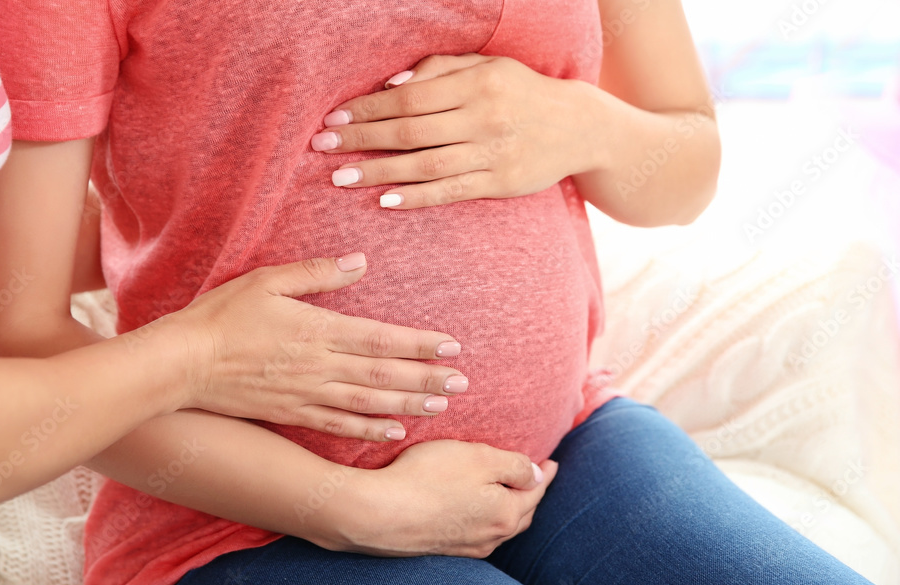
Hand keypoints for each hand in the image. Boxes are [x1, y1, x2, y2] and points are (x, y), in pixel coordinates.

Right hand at [163, 253, 466, 440]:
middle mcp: (320, 365)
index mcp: (318, 329)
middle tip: (462, 383)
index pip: (381, 337)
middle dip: (426, 378)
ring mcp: (307, 393)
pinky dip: (369, 429)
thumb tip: (359, 261)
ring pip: (369, 401)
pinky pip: (339, 425)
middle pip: (384, 373)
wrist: (182, 364)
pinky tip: (394, 431)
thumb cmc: (222, 316)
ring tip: (441, 406)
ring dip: (407, 404)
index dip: (419, 344)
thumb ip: (316, 272)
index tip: (450, 347)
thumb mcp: (267, 280)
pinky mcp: (292, 413)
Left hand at [312, 54, 608, 208]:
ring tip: (341, 178)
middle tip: (322, 149)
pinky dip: (417, 197)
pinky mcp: (500, 182)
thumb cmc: (521, 92)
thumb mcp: (488, 66)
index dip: (368, 108)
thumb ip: (441, 69)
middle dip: (362, 139)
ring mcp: (492, 152)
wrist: (580, 126)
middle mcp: (484, 116)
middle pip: (410, 130)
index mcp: (476, 82)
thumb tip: (392, 85)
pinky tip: (386, 201)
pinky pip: (450, 192)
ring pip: (425, 164)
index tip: (334, 119)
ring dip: (379, 172)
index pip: (409, 97)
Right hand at [327, 439, 557, 557]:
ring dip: (507, 509)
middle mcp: (489, 537)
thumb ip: (513, 465)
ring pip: (497, 527)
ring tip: (507, 493)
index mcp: (506, 515)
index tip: (551, 461)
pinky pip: (474, 533)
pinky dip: (483, 518)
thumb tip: (537, 475)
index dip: (544, 474)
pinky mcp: (440, 548)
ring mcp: (464, 547)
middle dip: (530, 495)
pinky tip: (472, 511)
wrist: (377, 513)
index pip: (535, 491)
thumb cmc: (428, 478)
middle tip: (535, 477)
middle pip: (520, 514)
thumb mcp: (478, 458)